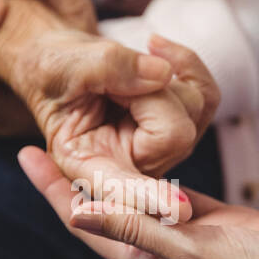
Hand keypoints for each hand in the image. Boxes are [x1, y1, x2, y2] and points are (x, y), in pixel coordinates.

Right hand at [0, 0, 219, 221]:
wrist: (61, 63)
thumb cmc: (52, 70)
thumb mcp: (63, 64)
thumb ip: (107, 67)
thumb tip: (162, 76)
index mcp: (86, 166)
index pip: (124, 188)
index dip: (149, 197)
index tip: (177, 212)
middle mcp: (129, 169)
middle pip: (174, 136)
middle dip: (151, 92)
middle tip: (113, 75)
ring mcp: (159, 153)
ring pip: (194, 112)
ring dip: (163, 75)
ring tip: (122, 69)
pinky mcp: (180, 129)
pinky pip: (206, 96)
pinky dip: (187, 64)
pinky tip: (156, 47)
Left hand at [18, 145, 258, 258]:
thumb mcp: (195, 253)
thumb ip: (139, 228)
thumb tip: (77, 210)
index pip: (84, 220)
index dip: (52, 188)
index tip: (24, 152)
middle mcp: (158, 249)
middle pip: (103, 204)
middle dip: (73, 173)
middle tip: (49, 129)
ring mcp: (186, 235)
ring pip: (136, 194)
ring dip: (111, 166)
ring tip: (88, 132)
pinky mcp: (214, 222)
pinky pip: (173, 191)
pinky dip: (155, 168)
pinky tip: (143, 149)